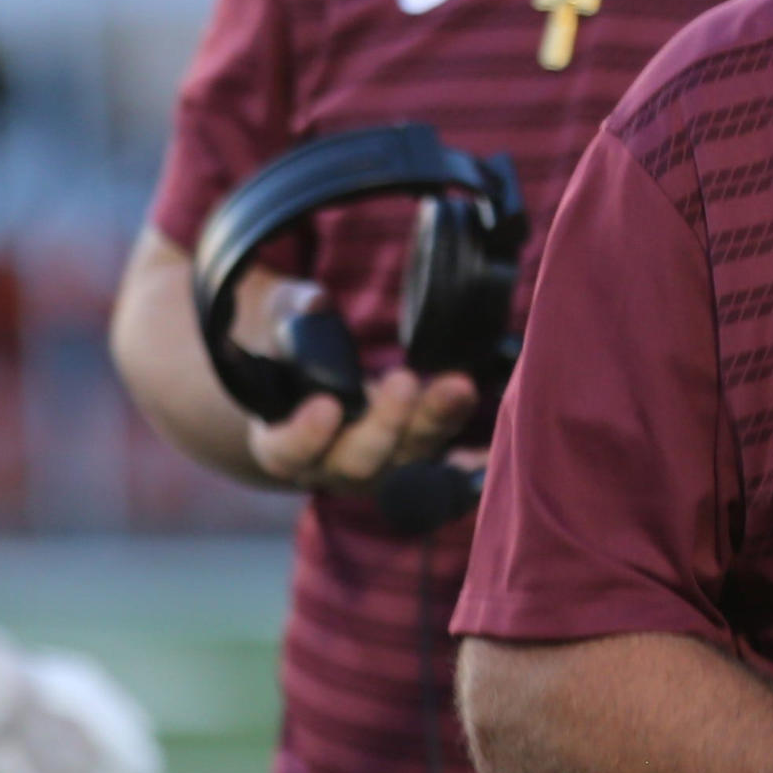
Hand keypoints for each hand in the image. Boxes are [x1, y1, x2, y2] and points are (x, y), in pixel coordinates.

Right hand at [232, 274, 477, 489]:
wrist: (312, 392)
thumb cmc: (288, 359)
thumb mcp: (278, 328)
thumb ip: (290, 314)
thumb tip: (315, 301)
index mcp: (282, 445)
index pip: (288, 451)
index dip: (305, 436)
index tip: (326, 406)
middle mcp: (331, 468)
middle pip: (358, 461)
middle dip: (385, 423)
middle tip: (404, 381)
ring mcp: (377, 470)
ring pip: (407, 458)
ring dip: (435, 422)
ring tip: (459, 386)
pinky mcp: (415, 460)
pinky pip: (446, 468)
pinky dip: (469, 458)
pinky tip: (494, 447)